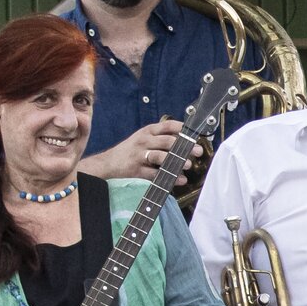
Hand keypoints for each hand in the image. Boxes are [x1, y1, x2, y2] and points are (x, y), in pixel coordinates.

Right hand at [83, 119, 200, 180]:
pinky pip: (155, 174)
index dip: (182, 128)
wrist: (108, 164)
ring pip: (160, 156)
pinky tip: (180, 180)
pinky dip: (169, 178)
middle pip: (167, 141)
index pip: (167, 125)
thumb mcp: (143, 139)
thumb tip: (185, 140)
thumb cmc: (130, 151)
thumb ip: (161, 138)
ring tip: (188, 165)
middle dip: (185, 146)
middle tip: (197, 151)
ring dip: (176, 161)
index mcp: (147, 131)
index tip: (194, 134)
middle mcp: (144, 141)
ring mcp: (139, 156)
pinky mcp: (136, 170)